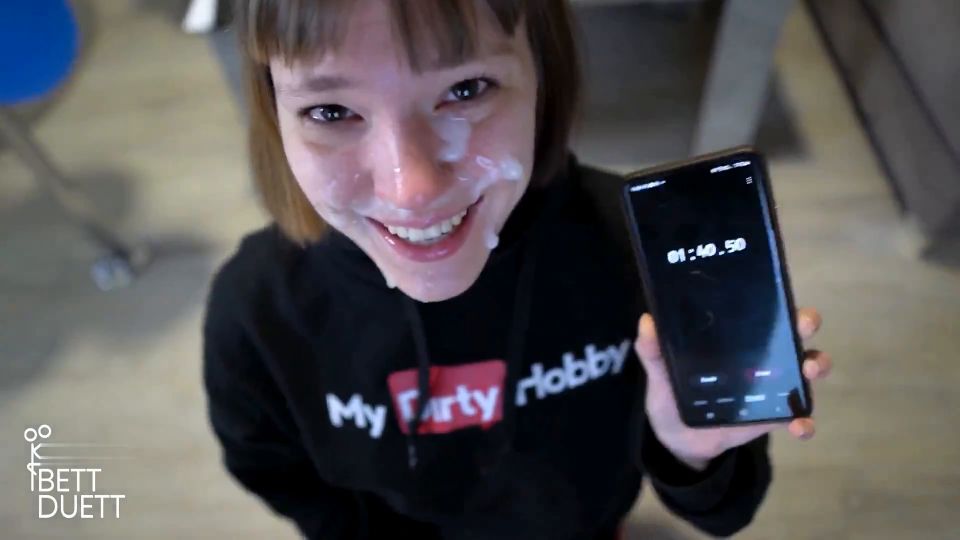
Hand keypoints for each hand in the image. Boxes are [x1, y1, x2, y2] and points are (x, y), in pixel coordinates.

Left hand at [635, 308, 831, 470]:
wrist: (677, 438)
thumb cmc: (673, 395)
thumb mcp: (660, 373)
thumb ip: (653, 352)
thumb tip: (646, 322)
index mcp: (734, 339)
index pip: (760, 311)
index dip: (776, 300)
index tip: (783, 294)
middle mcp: (760, 356)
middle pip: (792, 332)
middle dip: (804, 324)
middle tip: (802, 326)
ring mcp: (771, 385)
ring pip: (805, 368)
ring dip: (815, 365)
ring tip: (808, 372)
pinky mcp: (773, 416)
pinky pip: (799, 417)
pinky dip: (805, 421)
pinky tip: (800, 426)